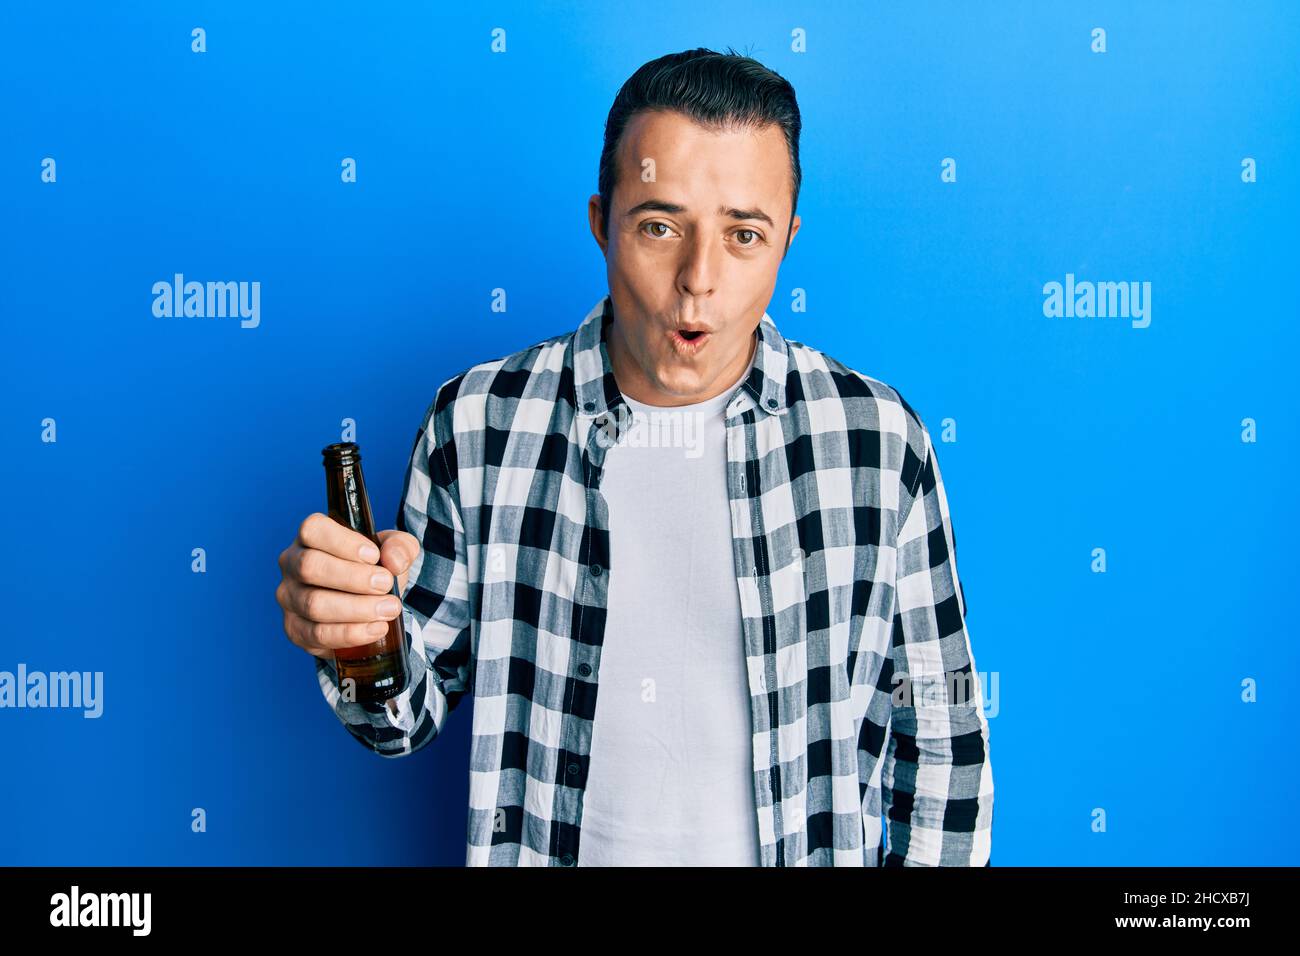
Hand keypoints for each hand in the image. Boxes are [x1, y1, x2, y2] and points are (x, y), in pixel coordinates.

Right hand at [276, 512, 418, 659]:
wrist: (369, 606)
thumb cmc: (374, 569)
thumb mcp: (394, 551)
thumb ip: (400, 547)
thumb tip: (393, 561)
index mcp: (311, 537)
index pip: (313, 530)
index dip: (343, 542)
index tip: (374, 556)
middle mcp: (292, 564)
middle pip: (310, 567)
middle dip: (354, 578)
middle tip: (386, 584)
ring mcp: (289, 598)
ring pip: (314, 604)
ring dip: (357, 609)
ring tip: (389, 609)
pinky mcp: (296, 630)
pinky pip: (318, 634)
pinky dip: (351, 633)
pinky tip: (377, 628)